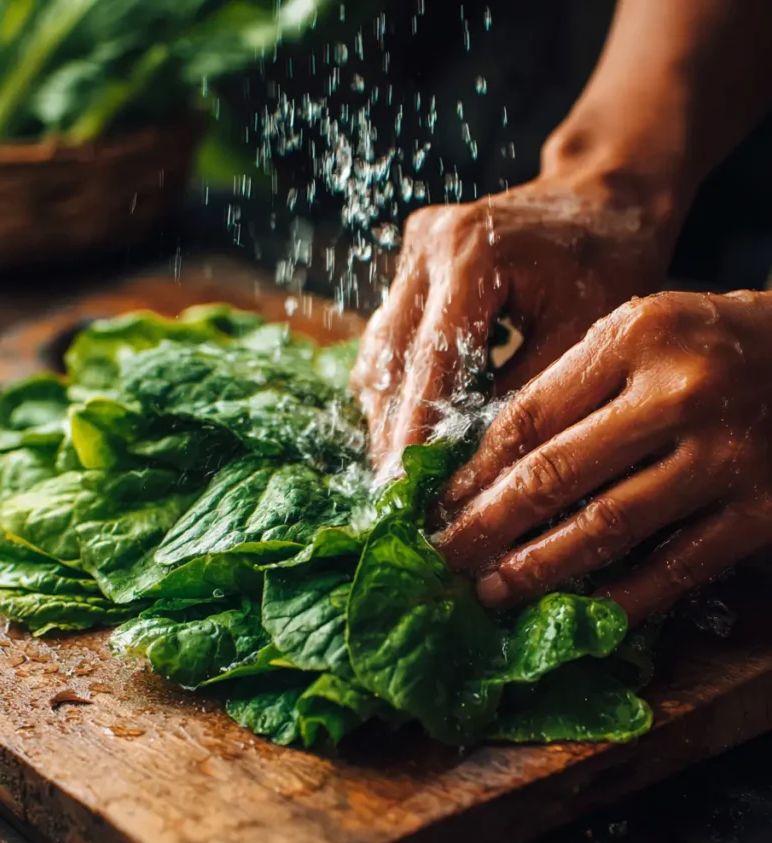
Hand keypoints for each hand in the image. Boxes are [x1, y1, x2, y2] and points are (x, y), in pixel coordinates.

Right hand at [351, 176, 670, 479]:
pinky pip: (390, 340)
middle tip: (396, 499)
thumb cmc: (610, 262)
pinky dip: (399, 389)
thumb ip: (524, 403)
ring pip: (380, 354)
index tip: (408, 495)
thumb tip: (479, 477)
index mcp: (471, 252)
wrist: (604, 196)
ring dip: (389, 415)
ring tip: (400, 477)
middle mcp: (428, 244)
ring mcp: (412, 250)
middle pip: (392, 361)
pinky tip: (411, 434)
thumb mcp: (580, 337)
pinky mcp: (409, 263)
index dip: (416, 435)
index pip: (431, 364)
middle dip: (394, 434)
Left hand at [435, 290, 771, 623]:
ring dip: (539, 568)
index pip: (529, 416)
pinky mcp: (761, 511)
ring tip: (492, 593)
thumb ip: (572, 389)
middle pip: (556, 472)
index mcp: (636, 336)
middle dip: (486, 526)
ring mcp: (725, 456)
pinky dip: (623, 598)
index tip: (435, 507)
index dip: (473, 471)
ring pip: (608, 526)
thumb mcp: (641, 336)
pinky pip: (675, 567)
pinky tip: (581, 617)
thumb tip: (487, 469)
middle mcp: (680, 392)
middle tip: (442, 561)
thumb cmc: (713, 346)